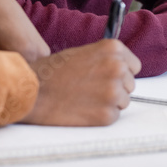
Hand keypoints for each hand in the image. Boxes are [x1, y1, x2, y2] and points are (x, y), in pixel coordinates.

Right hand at [21, 40, 140, 125]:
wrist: (32, 91)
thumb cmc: (52, 72)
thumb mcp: (84, 52)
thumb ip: (106, 59)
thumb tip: (122, 69)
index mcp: (113, 49)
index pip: (134, 66)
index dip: (121, 73)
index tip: (109, 77)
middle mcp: (118, 68)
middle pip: (129, 85)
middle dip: (114, 88)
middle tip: (91, 90)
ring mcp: (114, 92)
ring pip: (123, 101)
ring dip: (108, 103)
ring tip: (85, 99)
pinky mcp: (107, 115)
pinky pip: (113, 116)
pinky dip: (101, 116)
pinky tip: (83, 109)